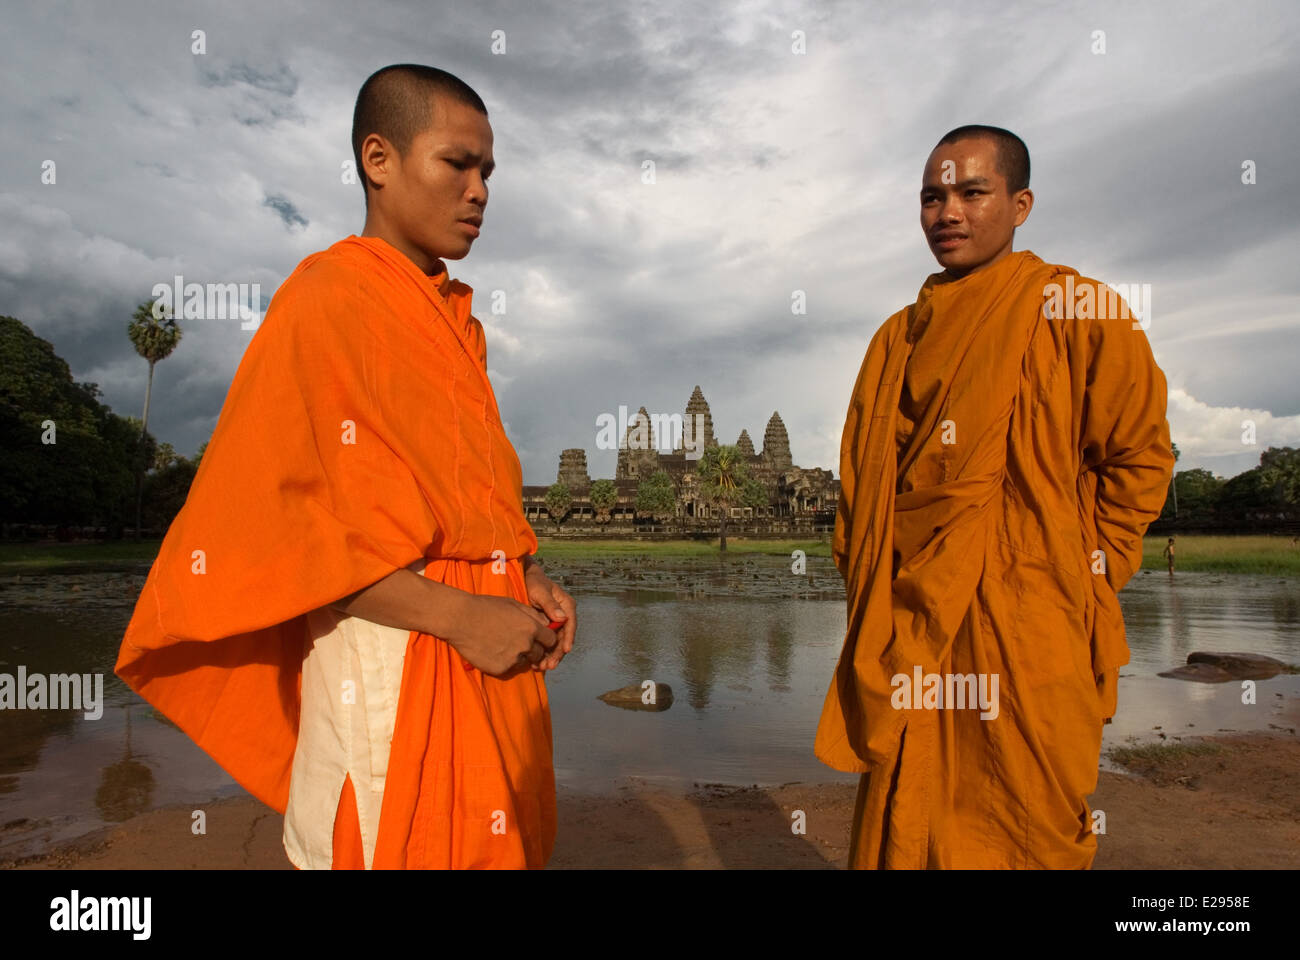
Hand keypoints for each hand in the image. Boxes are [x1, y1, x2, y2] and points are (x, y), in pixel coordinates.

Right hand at [444, 594, 558, 676]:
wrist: (460, 619)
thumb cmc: (486, 607)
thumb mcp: (514, 604)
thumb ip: (533, 615)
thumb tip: (549, 623)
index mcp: (531, 627)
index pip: (551, 640)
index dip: (547, 640)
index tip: (540, 639)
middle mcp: (526, 644)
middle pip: (540, 654)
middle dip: (534, 650)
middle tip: (520, 643)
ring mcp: (513, 658)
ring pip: (525, 662)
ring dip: (520, 656)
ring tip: (504, 646)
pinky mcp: (500, 669)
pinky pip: (509, 669)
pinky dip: (505, 662)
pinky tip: (494, 652)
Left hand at [524, 562, 575, 670]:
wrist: (525, 579)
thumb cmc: (534, 582)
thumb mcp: (540, 591)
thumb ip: (550, 604)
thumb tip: (562, 618)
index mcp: (566, 605)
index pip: (570, 624)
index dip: (568, 638)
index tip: (565, 650)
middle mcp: (564, 616)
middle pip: (564, 638)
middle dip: (557, 653)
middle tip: (549, 665)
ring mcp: (555, 623)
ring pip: (556, 643)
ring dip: (550, 656)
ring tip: (542, 667)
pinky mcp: (547, 628)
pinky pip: (547, 642)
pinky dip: (543, 653)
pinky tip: (536, 663)